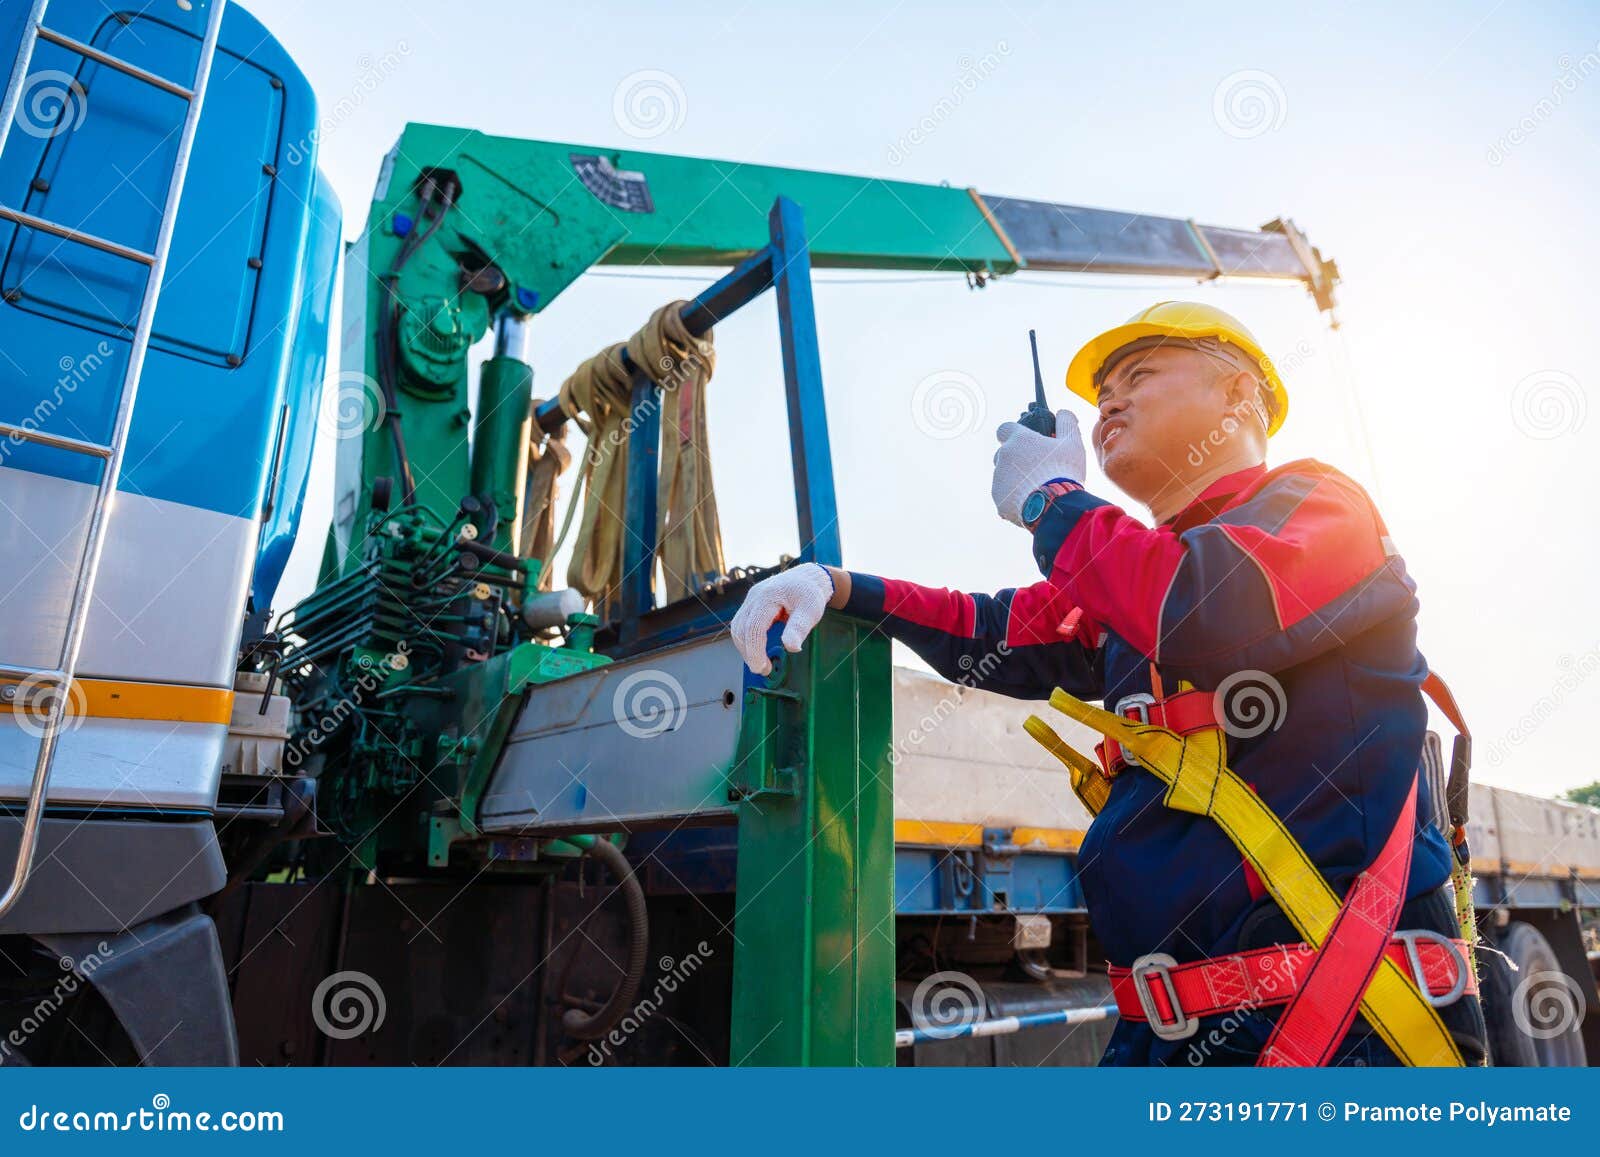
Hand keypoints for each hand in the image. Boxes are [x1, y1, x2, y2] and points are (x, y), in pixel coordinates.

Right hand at [729, 563, 835, 674]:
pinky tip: (757, 651)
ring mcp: (750, 600)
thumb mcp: (810, 611)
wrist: (808, 578)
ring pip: (737, 627)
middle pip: (741, 628)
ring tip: (761, 663)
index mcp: (768, 596)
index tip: (763, 668)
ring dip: (746, 648)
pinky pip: (741, 624)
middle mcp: (754, 596)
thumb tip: (792, 648)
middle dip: (749, 652)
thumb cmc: (810, 594)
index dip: (755, 650)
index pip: (754, 626)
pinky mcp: (751, 605)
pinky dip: (746, 640)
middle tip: (764, 670)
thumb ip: (799, 628)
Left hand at [991, 409, 1084, 526]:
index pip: (1004, 428)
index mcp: (1018, 440)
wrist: (1055, 506)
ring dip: (1016, 478)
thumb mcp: (1072, 442)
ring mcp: (999, 480)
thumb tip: (1063, 412)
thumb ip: (1066, 422)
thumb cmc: (1063, 471)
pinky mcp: (999, 500)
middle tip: (1036, 467)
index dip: (1013, 433)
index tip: (1024, 441)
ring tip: (1037, 487)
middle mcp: (1003, 457)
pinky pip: (1005, 496)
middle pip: (1003, 454)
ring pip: (1003, 476)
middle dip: (1016, 459)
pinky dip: (1015, 497)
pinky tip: (1033, 501)